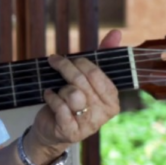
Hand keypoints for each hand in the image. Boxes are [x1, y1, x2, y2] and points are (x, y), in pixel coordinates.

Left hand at [29, 30, 122, 157]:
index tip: (66, 58)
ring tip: (57, 90)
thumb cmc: (71, 101)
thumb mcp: (86, 79)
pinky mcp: (72, 131)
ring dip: (60, 88)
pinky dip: (51, 97)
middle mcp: (104, 113)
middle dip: (64, 67)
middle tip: (54, 61)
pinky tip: (49, 96)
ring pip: (72, 94)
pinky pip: (60, 107)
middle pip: (81, 81)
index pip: (96, 73)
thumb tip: (116, 33)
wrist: (52, 129)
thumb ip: (102, 56)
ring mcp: (89, 124)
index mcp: (112, 99)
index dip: (79, 62)